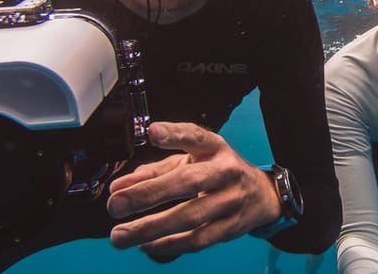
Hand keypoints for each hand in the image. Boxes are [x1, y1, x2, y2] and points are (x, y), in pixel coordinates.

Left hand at [106, 122, 281, 260]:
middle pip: (188, 182)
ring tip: (121, 236)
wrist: (262, 195)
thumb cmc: (218, 173)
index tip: (152, 132)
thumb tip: (119, 186)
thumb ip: (154, 171)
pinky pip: (198, 239)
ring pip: (190, 216)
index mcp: (214, 148)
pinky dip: (169, 244)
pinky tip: (147, 245)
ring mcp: (231, 200)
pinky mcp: (232, 226)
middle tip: (115, 205)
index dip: (174, 134)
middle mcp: (226, 171)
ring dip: (151, 228)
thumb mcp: (192, 161)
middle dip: (149, 194)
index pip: (195, 136)